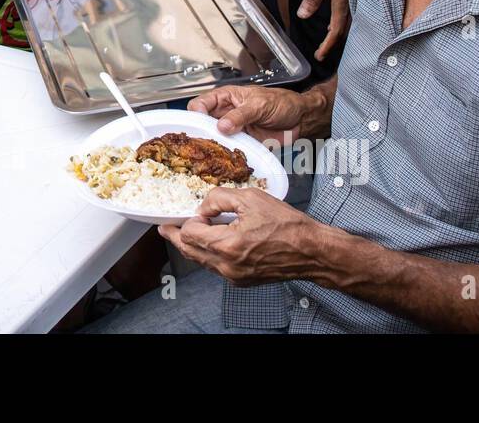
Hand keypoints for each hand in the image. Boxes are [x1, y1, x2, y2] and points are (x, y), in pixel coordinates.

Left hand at [158, 188, 323, 285]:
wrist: (312, 251)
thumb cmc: (287, 225)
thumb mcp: (251, 198)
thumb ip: (220, 199)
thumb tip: (204, 206)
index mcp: (227, 244)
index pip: (190, 233)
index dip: (189, 219)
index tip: (195, 212)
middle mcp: (227, 265)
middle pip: (190, 251)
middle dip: (177, 238)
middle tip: (166, 229)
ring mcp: (234, 276)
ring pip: (202, 261)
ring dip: (192, 246)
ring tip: (188, 233)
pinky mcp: (242, 280)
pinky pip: (217, 267)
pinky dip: (210, 254)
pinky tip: (215, 242)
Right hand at [188, 84, 312, 145]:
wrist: (300, 119)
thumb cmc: (282, 103)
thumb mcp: (259, 105)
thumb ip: (240, 115)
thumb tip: (221, 126)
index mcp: (226, 97)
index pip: (202, 103)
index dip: (196, 113)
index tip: (199, 124)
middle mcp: (226, 113)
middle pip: (203, 123)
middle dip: (200, 132)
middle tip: (200, 143)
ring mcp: (233, 129)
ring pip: (214, 138)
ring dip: (212, 146)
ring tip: (210, 154)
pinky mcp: (242, 143)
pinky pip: (228, 149)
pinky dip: (225, 155)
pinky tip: (223, 160)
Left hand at [297, 0, 355, 60]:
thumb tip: (302, 16)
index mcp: (342, 5)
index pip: (335, 32)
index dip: (327, 46)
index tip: (319, 56)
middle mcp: (352, 7)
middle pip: (343, 32)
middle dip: (331, 44)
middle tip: (321, 53)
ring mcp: (358, 2)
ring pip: (348, 25)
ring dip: (337, 34)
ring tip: (327, 41)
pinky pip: (352, 16)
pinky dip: (342, 23)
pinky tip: (335, 22)